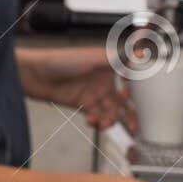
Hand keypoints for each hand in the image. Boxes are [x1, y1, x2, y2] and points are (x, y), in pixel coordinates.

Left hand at [20, 46, 135, 130]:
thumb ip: (118, 59)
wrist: (34, 75)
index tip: (148, 104)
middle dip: (130, 115)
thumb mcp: (93, 58)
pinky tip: (92, 120)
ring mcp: (93, 94)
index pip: (130, 79)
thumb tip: (141, 53)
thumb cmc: (60, 60)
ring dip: (110, 120)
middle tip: (134, 128)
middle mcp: (103, 81)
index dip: (139, 92)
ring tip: (105, 123)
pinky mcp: (82, 104)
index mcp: (108, 66)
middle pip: (123, 101)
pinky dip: (97, 121)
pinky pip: (96, 117)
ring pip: (110, 112)